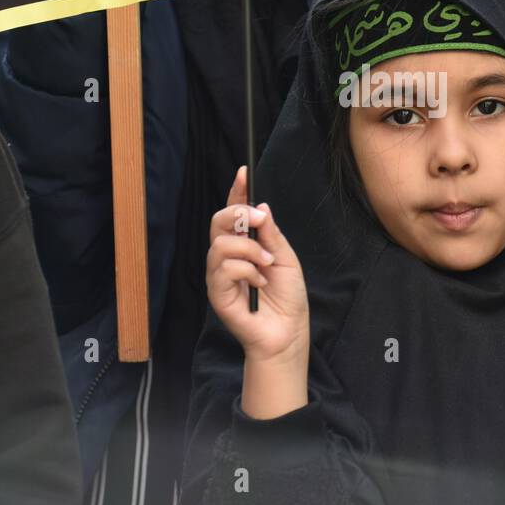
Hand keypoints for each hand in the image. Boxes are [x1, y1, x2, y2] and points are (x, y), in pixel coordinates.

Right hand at [206, 166, 309, 367]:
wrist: (288, 331)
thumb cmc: (288, 298)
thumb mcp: (286, 258)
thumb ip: (271, 234)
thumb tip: (261, 206)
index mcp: (245, 246)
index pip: (235, 214)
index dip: (237, 192)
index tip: (243, 172)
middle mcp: (228, 257)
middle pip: (218, 222)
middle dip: (238, 215)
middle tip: (261, 223)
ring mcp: (220, 275)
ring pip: (221, 244)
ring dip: (250, 250)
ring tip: (267, 265)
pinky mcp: (217, 293)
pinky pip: (224, 268)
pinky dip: (247, 271)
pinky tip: (259, 283)